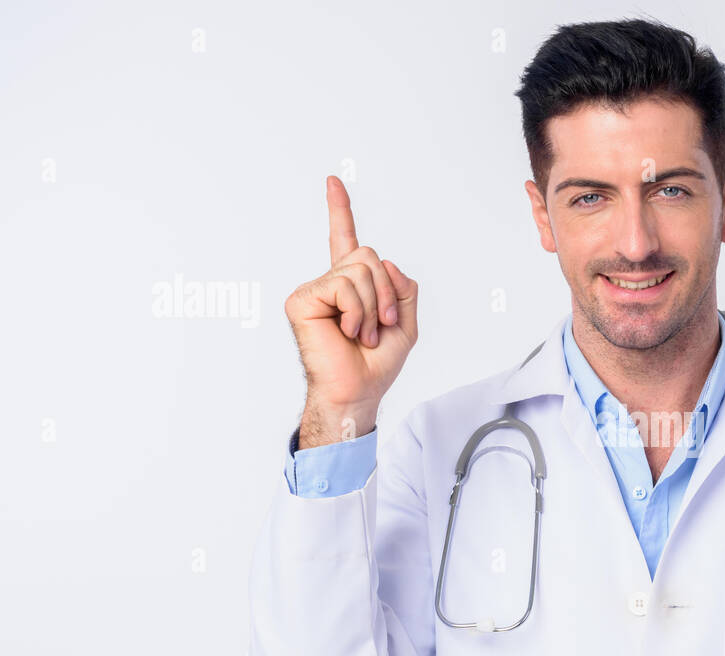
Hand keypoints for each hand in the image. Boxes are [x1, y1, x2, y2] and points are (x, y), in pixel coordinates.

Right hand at [284, 176, 418, 445]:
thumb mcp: (406, 323)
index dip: (340, 211)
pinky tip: (347, 331)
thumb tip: (385, 262)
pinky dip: (356, 311)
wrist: (358, 390)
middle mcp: (331, 282)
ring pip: (359, 270)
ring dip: (373, 307)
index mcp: (352, 286)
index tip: (333, 181)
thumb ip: (404, 288)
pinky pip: (343, 285)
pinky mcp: (302, 298)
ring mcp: (315, 289)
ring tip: (362, 334)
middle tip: (381, 326)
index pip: (345, 240)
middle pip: (369, 256)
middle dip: (386, 292)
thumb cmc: (376, 363)